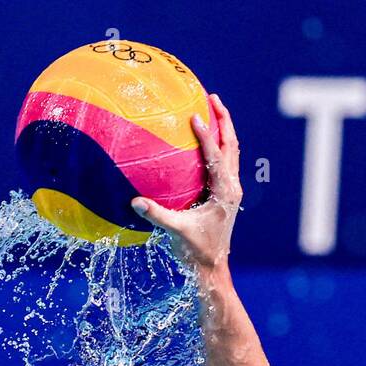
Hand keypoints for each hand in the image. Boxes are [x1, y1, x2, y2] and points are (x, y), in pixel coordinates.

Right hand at [130, 92, 241, 272]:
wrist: (212, 268)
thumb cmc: (196, 252)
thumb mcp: (176, 232)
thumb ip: (157, 216)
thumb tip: (134, 202)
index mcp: (224, 193)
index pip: (215, 156)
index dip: (206, 135)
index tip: (195, 116)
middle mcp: (231, 188)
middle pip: (231, 145)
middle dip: (224, 120)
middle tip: (212, 97)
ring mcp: (230, 190)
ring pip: (231, 152)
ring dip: (223, 129)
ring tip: (212, 108)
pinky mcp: (225, 194)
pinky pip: (223, 163)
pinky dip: (216, 146)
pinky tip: (201, 139)